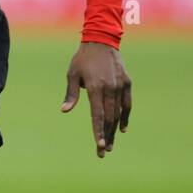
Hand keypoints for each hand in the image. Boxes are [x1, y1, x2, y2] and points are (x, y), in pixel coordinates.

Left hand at [61, 42, 131, 157]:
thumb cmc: (83, 59)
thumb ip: (71, 94)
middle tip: (103, 152)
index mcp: (95, 88)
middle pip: (109, 118)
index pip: (97, 115)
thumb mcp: (72, 74)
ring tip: (110, 145)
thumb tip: (65, 110)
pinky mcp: (127, 83)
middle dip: (106, 136)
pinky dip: (125, 117)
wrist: (101, 41)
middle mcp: (110, 88)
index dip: (98, 131)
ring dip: (114, 131)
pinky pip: (127, 104)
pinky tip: (122, 129)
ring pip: (118, 114)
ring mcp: (120, 86)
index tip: (98, 145)